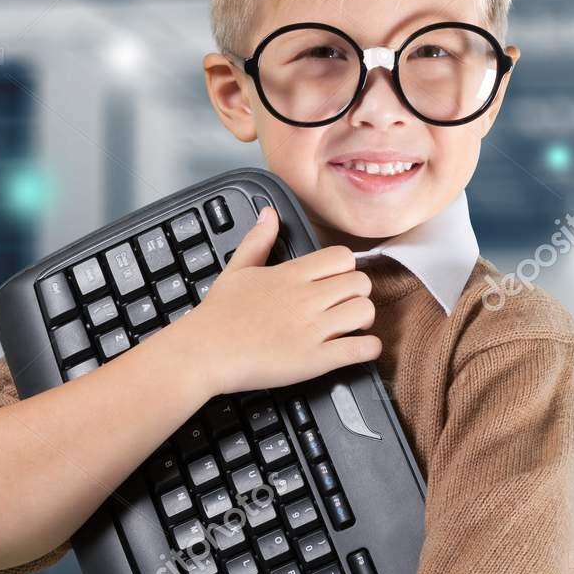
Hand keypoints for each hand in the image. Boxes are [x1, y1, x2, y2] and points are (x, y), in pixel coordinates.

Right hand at [168, 205, 380, 397]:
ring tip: (355, 327)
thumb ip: (257, 240)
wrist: (204, 352)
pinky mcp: (315, 359)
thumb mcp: (236, 270)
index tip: (339, 280)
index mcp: (291, 275)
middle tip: (349, 305)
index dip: (347, 268)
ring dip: (367, 320)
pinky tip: (361, 349)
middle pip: (360, 282)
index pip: (342, 257)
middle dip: (360, 294)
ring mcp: (313, 329)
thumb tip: (268, 213)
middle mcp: (306, 298)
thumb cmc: (218, 314)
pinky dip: (369, 349)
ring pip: (365, 312)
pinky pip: (360, 349)